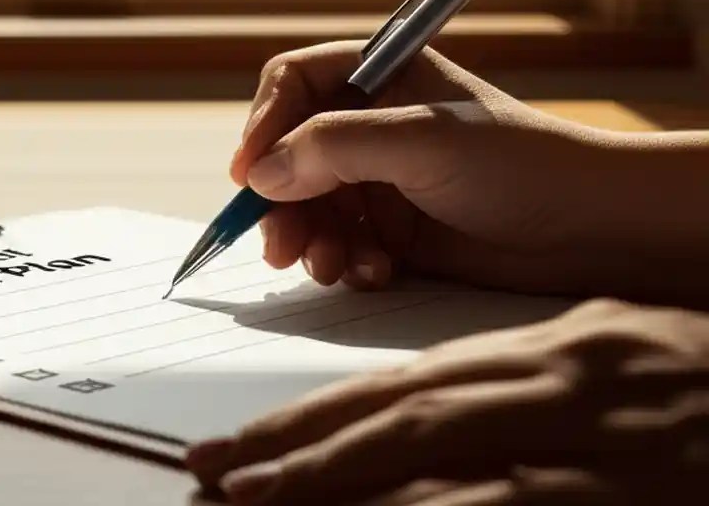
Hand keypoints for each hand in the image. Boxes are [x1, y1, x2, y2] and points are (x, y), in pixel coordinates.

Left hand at [186, 298, 708, 504]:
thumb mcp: (625, 368)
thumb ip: (534, 392)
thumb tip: (438, 422)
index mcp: (559, 346)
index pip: (409, 376)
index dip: (318, 411)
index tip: (246, 441)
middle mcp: (563, 377)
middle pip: (398, 408)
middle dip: (295, 444)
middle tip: (212, 469)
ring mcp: (595, 435)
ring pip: (435, 454)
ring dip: (335, 483)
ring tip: (250, 502)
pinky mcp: (623, 486)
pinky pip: (502, 504)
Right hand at [233, 42, 708, 305]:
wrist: (589, 229)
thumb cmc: (519, 164)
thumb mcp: (420, 141)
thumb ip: (333, 148)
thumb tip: (260, 175)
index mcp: (380, 76)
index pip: (293, 86)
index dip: (262, 126)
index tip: (248, 176)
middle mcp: (372, 123)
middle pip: (288, 154)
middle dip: (281, 202)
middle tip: (281, 245)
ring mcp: (380, 178)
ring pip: (307, 206)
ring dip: (310, 240)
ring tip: (332, 266)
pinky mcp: (392, 230)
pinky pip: (339, 244)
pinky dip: (344, 262)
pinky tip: (374, 274)